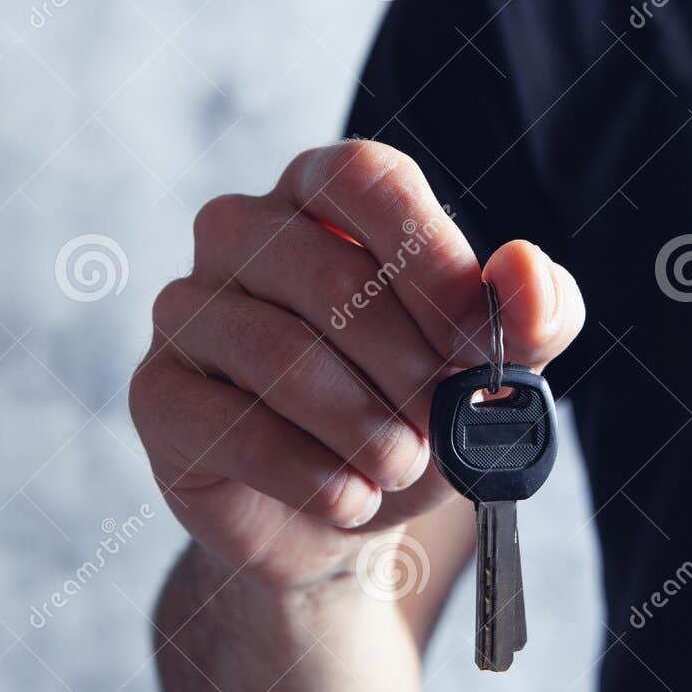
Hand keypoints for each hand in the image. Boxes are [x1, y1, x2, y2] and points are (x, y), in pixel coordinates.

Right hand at [129, 140, 585, 591]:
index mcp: (323, 193)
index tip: (477, 339)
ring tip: (403, 466)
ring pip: (282, 355)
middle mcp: (241, 231)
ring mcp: (187, 309)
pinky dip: (315, 477)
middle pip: (330, 277)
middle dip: (410, 369)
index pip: (365, 179)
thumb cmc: (415, 411)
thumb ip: (532, 314)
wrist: (347, 512)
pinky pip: (236, 428)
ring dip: (367, 429)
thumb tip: (526, 270)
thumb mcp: (494, 365)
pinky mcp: (158, 395)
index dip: (429, 258)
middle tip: (444, 428)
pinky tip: (352, 499)